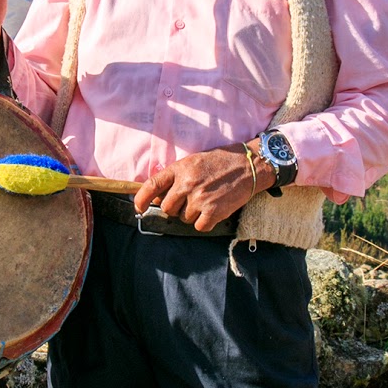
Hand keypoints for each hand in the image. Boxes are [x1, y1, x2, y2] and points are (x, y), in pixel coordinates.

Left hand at [135, 143, 275, 230]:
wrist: (248, 165)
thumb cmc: (220, 162)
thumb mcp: (193, 161)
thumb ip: (176, 176)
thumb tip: (158, 197)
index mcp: (180, 169)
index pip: (152, 186)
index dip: (142, 199)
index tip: (139, 207)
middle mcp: (187, 184)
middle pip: (167, 208)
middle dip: (175, 207)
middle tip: (190, 199)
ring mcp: (200, 199)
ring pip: (184, 218)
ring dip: (192, 214)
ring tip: (206, 200)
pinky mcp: (213, 212)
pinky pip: (199, 226)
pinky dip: (205, 222)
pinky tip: (213, 209)